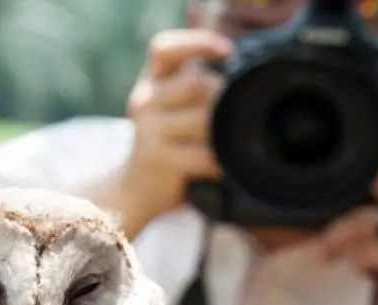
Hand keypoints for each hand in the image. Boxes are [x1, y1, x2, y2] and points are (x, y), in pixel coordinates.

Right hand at [116, 28, 231, 231]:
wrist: (136, 188)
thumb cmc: (168, 141)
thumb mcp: (172, 104)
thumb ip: (195, 84)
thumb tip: (240, 68)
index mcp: (150, 79)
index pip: (164, 48)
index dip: (197, 43)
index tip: (228, 51)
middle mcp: (144, 100)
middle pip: (196, 82)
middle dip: (225, 95)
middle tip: (241, 111)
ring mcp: (148, 130)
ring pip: (203, 119)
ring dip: (226, 130)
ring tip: (235, 141)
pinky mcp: (157, 158)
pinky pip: (204, 155)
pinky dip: (222, 161)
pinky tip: (225, 165)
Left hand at [317, 123, 377, 304]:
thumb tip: (346, 174)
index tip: (358, 136)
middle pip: (377, 177)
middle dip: (345, 199)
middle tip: (325, 219)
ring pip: (364, 218)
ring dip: (338, 237)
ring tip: (328, 252)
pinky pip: (366, 250)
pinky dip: (357, 263)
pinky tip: (364, 271)